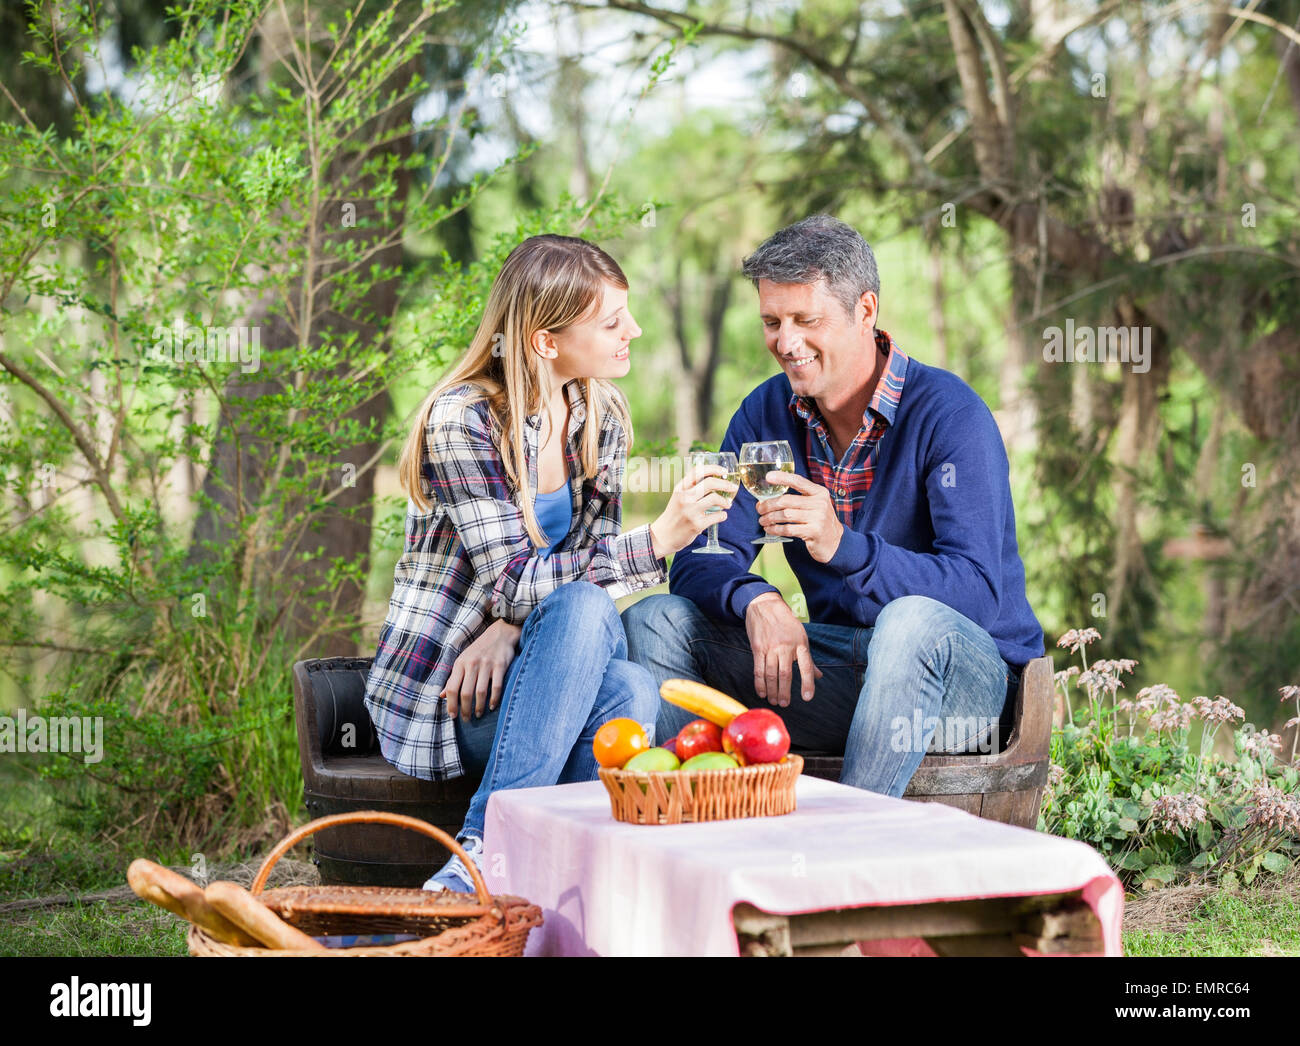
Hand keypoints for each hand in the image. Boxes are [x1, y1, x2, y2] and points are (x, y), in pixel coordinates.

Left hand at [441, 618, 521, 721]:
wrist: (501, 632)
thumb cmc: (480, 649)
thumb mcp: (463, 660)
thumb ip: (453, 678)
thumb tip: (441, 695)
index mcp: (460, 663)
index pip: (451, 687)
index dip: (451, 704)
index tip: (452, 715)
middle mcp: (472, 664)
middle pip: (465, 693)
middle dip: (465, 709)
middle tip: (466, 719)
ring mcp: (487, 664)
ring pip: (480, 692)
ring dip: (479, 707)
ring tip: (478, 715)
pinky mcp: (500, 665)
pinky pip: (496, 686)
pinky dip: (494, 699)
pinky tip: (492, 706)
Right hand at [648, 463, 739, 557]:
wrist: (664, 535)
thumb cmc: (674, 514)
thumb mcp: (678, 497)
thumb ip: (691, 488)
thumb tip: (714, 480)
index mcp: (680, 488)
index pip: (697, 471)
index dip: (713, 468)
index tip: (724, 471)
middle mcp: (684, 498)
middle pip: (710, 483)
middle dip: (725, 484)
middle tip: (732, 487)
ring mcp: (690, 511)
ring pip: (715, 499)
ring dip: (725, 501)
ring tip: (727, 504)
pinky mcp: (697, 525)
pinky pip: (717, 516)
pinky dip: (723, 515)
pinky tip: (721, 515)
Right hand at [744, 591, 822, 706]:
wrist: (764, 605)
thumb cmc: (785, 622)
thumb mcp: (801, 636)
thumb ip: (808, 658)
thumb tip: (819, 676)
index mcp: (800, 644)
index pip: (806, 667)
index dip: (807, 683)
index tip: (807, 697)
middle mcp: (786, 647)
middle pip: (785, 674)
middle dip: (785, 692)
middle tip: (785, 704)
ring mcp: (771, 648)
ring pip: (771, 674)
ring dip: (772, 690)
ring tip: (774, 701)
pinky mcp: (758, 649)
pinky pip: (758, 669)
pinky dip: (760, 683)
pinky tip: (762, 692)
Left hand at [755, 471, 844, 562]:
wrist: (834, 541)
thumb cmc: (818, 520)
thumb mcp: (815, 505)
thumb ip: (799, 498)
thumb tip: (769, 498)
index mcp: (819, 492)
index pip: (798, 481)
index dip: (782, 478)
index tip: (768, 477)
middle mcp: (820, 503)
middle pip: (787, 501)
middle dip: (769, 504)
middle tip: (759, 508)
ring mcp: (818, 518)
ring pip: (785, 515)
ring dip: (770, 518)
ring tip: (763, 520)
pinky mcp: (814, 532)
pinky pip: (788, 529)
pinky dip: (775, 529)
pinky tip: (770, 529)